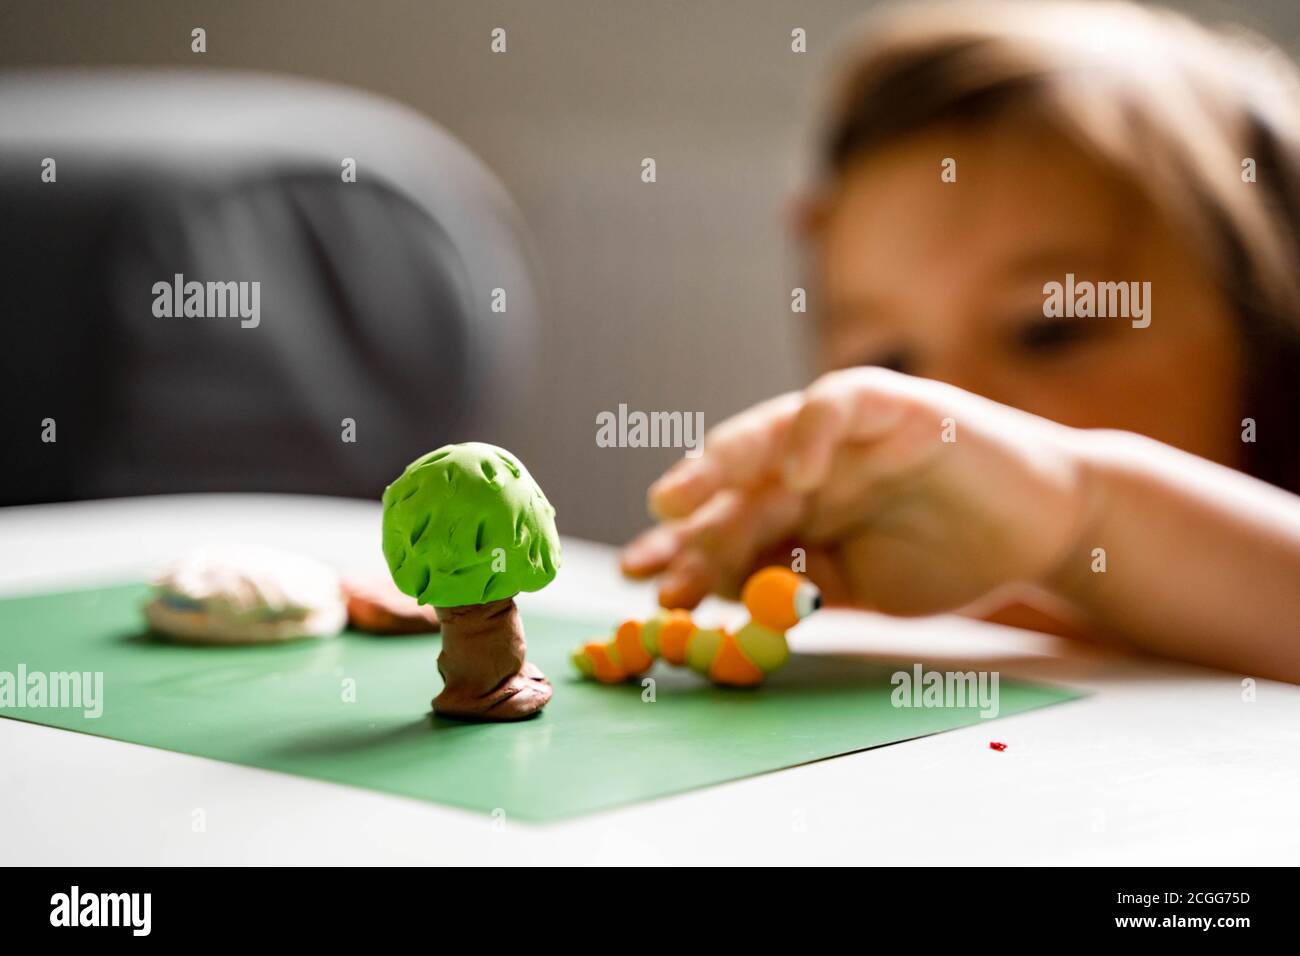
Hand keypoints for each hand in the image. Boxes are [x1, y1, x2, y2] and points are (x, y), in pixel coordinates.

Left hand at [621, 368, 1092, 614]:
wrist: (1044, 528)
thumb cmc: (952, 556)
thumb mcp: (860, 586)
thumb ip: (798, 583)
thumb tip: (718, 593)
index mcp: (800, 505)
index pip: (728, 523)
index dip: (685, 552)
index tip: (645, 586)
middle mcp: (813, 462)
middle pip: (735, 480)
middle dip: (689, 518)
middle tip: (646, 550)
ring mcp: (849, 431)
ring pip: (771, 432)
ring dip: (722, 465)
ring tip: (677, 501)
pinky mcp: (895, 405)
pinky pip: (839, 403)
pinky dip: (812, 430)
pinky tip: (795, 473)